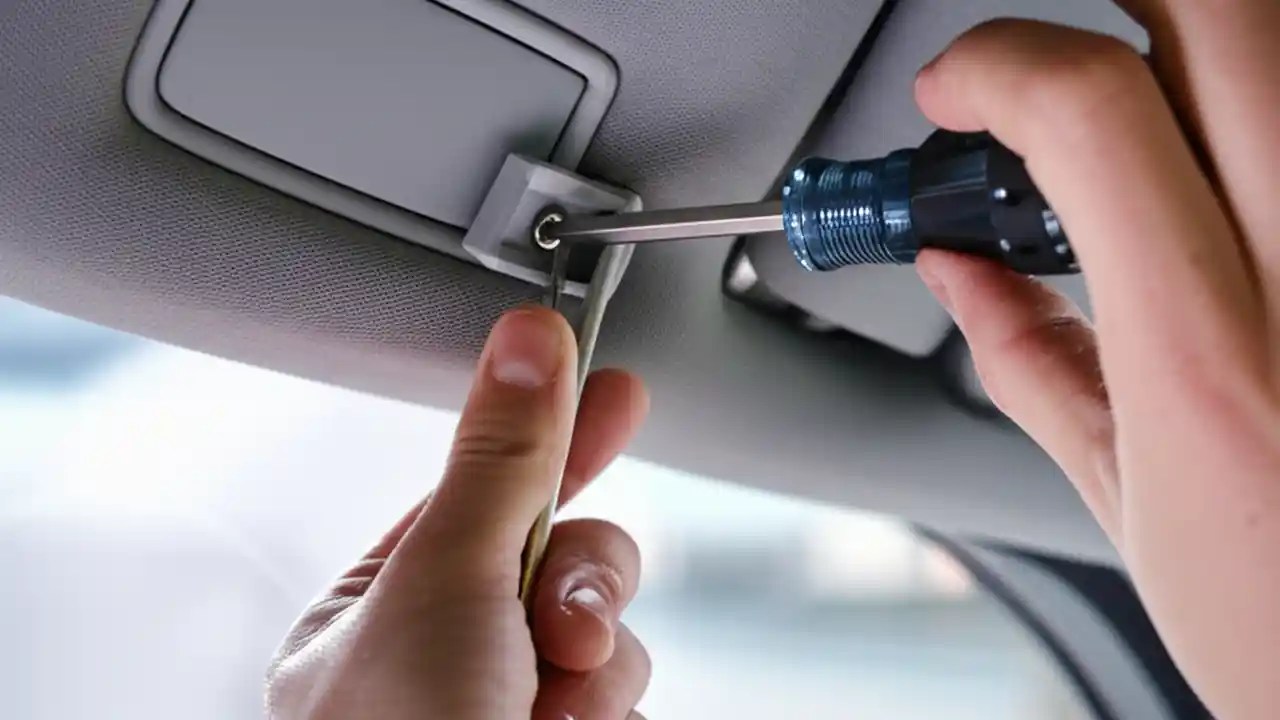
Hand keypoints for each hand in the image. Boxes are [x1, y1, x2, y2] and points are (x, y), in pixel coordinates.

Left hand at [265, 308, 651, 719]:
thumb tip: (526, 343)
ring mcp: (505, 703)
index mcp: (380, 607)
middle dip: (581, 584)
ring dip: (593, 665)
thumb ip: (499, 462)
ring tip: (548, 715)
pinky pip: (619, 689)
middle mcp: (443, 653)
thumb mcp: (443, 585)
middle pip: (560, 554)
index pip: (485, 488)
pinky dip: (604, 709)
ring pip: (603, 630)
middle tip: (561, 625)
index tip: (616, 386)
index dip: (556, 433)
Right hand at [913, 5, 1279, 718]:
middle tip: (1056, 56)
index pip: (1089, 110)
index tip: (955, 91)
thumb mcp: (1125, 505)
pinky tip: (1234, 187)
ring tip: (1142, 121)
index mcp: (1204, 357)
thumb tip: (958, 270)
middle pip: (1227, 12)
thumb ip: (1030, 362)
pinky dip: (1262, 129)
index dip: (995, 65)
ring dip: (1202, 50)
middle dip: (1116, 0)